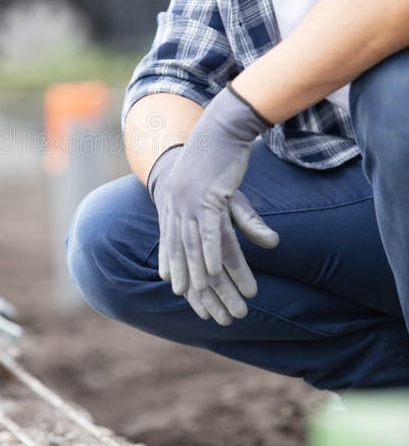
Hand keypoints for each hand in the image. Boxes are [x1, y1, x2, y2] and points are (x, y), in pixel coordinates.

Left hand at [148, 86, 278, 323]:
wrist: (219, 127)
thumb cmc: (223, 160)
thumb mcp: (231, 197)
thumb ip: (248, 223)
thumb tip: (270, 244)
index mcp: (176, 211)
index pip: (179, 252)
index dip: (186, 278)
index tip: (192, 303)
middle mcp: (178, 211)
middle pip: (191, 260)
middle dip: (202, 291)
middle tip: (214, 318)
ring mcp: (189, 205)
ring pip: (199, 252)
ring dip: (211, 280)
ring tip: (226, 303)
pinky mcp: (206, 197)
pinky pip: (208, 231)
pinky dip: (211, 252)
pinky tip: (215, 273)